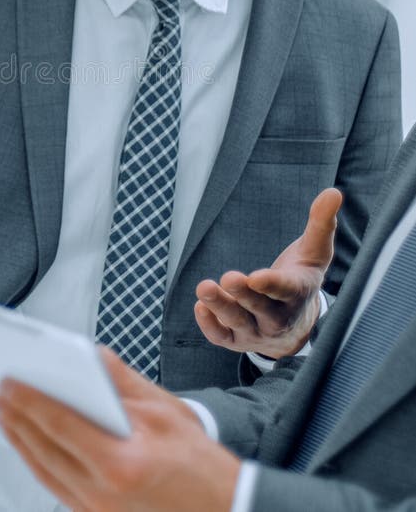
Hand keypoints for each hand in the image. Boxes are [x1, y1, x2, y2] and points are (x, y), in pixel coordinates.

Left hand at [0, 347, 238, 511]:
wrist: (222, 510)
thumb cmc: (199, 463)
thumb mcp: (165, 411)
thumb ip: (123, 381)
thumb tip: (92, 355)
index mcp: (119, 463)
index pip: (60, 425)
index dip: (30, 401)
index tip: (9, 383)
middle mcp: (101, 494)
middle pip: (44, 451)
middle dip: (17, 420)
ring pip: (45, 473)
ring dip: (21, 442)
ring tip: (5, 416)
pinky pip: (57, 487)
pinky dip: (39, 463)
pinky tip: (30, 446)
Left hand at [195, 187, 341, 357]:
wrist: (296, 327)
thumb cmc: (303, 278)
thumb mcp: (315, 252)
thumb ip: (321, 224)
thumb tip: (333, 192)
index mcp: (297, 294)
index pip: (286, 291)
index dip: (272, 285)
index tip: (257, 276)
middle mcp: (278, 318)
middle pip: (260, 309)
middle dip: (244, 295)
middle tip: (228, 277)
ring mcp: (257, 332)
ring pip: (238, 323)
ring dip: (221, 307)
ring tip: (204, 287)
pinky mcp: (237, 341)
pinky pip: (222, 338)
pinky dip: (210, 326)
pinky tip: (199, 306)